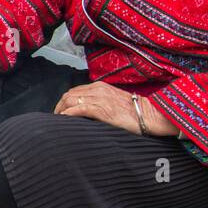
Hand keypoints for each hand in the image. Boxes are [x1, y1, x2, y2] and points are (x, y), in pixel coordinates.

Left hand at [54, 82, 179, 136]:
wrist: (150, 115)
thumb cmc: (135, 111)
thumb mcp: (114, 100)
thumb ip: (101, 101)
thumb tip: (87, 110)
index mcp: (100, 86)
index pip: (75, 91)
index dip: (65, 101)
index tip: (61, 111)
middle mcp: (97, 89)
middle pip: (69, 95)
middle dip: (59, 106)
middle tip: (57, 117)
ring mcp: (98, 98)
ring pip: (70, 100)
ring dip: (60, 110)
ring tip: (58, 120)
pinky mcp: (101, 109)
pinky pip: (77, 109)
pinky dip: (67, 114)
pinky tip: (64, 120)